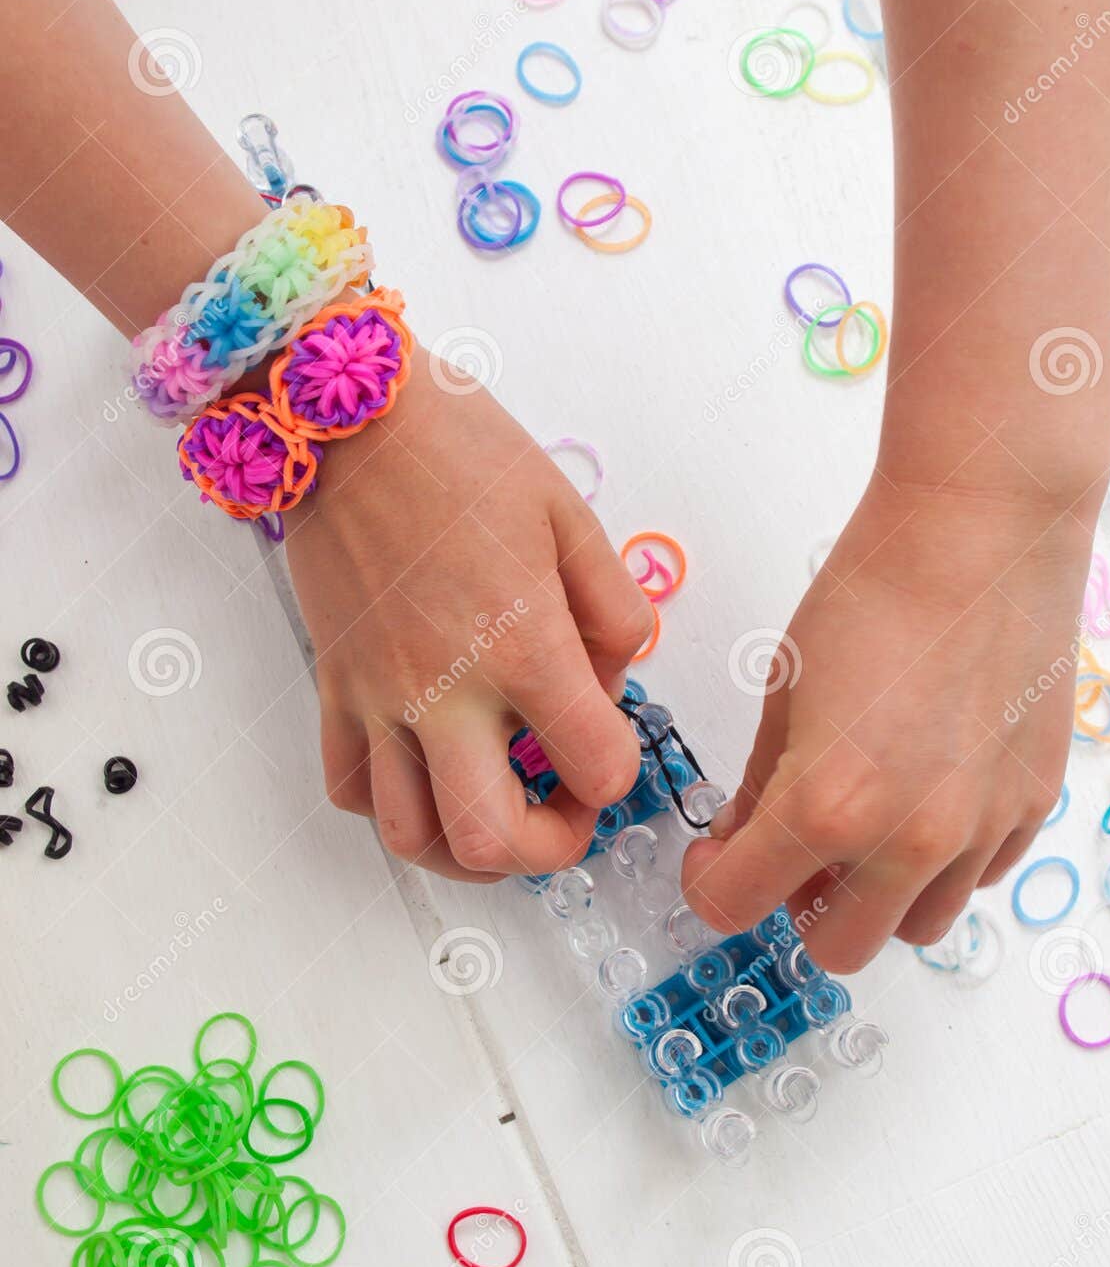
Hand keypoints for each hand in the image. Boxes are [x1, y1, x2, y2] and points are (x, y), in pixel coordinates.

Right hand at [286, 356, 653, 879]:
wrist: (342, 415)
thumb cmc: (462, 452)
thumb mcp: (572, 516)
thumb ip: (614, 610)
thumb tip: (613, 679)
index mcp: (522, 644)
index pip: (596, 768)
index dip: (619, 775)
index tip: (609, 748)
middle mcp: (445, 689)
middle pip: (493, 840)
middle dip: (547, 852)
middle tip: (562, 814)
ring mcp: (379, 697)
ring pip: (410, 836)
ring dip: (466, 852)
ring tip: (496, 814)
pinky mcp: (333, 687)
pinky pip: (349, 788)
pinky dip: (392, 807)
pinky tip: (428, 776)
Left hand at [683, 481, 1090, 970]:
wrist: (985, 529)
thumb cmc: (880, 587)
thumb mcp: (785, 691)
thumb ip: (763, 785)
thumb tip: (743, 840)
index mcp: (827, 807)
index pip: (738, 907)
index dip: (710, 887)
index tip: (713, 863)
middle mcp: (910, 839)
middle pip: (836, 948)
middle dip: (799, 908)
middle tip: (792, 855)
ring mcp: (980, 831)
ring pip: (917, 926)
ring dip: (880, 897)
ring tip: (869, 828)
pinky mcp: (1033, 806)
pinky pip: (980, 878)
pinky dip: (946, 862)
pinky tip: (929, 797)